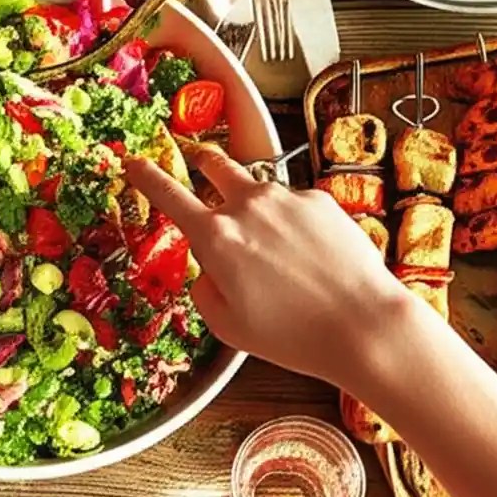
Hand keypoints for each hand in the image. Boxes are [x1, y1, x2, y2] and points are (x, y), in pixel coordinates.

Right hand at [122, 146, 412, 386]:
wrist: (364, 325)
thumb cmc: (292, 335)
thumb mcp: (228, 326)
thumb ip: (205, 290)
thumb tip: (210, 270)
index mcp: (215, 238)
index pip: (168, 195)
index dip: (145, 176)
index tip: (133, 161)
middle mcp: (248, 206)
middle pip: (215, 165)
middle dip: (201, 160)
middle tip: (197, 162)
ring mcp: (287, 198)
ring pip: (257, 189)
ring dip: (253, 206)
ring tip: (275, 249)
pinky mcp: (321, 200)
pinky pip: (294, 205)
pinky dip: (292, 224)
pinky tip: (310, 258)